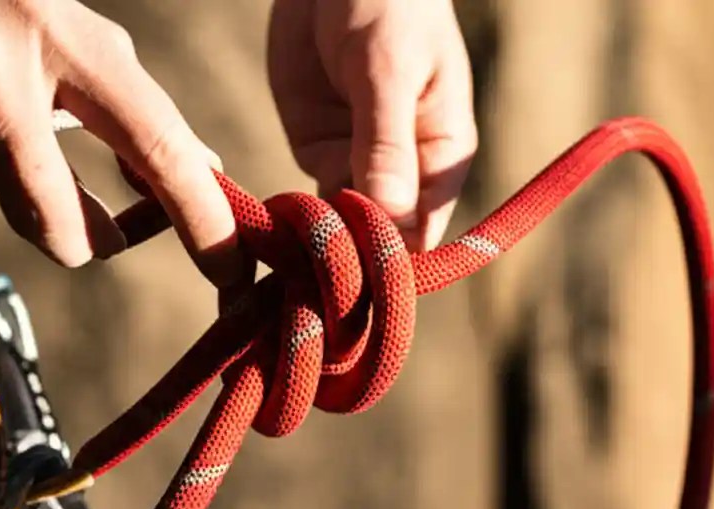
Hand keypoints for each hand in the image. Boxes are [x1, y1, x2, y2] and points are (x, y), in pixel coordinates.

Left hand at [267, 0, 476, 251]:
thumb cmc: (388, 3)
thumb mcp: (387, 72)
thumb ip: (385, 143)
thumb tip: (390, 218)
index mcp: (441, 156)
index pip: (424, 230)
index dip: (393, 260)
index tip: (355, 276)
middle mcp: (403, 171)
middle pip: (379, 239)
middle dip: (349, 261)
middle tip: (310, 277)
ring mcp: (356, 163)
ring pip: (340, 227)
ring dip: (316, 247)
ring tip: (290, 267)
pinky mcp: (317, 151)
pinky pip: (306, 200)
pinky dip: (291, 221)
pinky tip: (272, 239)